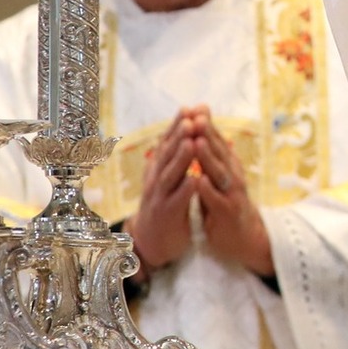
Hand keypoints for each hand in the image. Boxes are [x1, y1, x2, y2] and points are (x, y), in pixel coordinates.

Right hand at [127, 107, 203, 278]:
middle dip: (178, 137)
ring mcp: (160, 198)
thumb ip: (174, 153)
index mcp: (158, 169)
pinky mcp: (167, 215)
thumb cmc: (165, 202)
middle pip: (167, 155)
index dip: (176, 127)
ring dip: (181, 159)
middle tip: (189, 119)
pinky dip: (185, 190)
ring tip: (192, 142)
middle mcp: (156, 180)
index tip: (188, 109)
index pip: (167, 144)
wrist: (153, 240)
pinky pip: (176, 201)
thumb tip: (181, 125)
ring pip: (170, 176)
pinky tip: (195, 179)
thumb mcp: (167, 176)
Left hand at [192, 122, 274, 279]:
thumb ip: (211, 157)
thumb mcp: (219, 177)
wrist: (245, 237)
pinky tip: (199, 179)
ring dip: (208, 158)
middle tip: (198, 118)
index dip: (207, 126)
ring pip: (219, 173)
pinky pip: (215, 199)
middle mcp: (232, 176)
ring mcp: (231, 194)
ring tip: (197, 142)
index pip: (216, 142)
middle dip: (208, 135)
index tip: (196, 108)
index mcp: (228, 166)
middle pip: (219, 152)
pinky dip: (207, 189)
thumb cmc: (226, 204)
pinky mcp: (227, 212)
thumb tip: (202, 130)